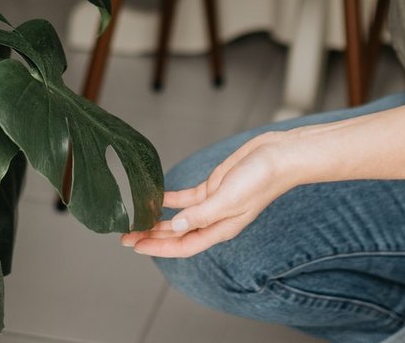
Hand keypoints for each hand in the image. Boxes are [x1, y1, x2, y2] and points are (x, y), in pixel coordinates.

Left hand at [120, 131, 296, 257]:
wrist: (278, 156)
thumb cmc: (261, 179)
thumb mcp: (229, 198)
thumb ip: (202, 214)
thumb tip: (178, 226)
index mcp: (220, 228)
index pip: (184, 246)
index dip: (159, 248)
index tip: (136, 246)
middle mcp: (214, 220)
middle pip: (178, 235)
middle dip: (152, 236)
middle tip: (126, 235)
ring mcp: (213, 203)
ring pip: (180, 218)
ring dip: (159, 220)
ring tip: (136, 220)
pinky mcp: (213, 187)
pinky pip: (186, 198)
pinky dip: (170, 200)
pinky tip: (155, 198)